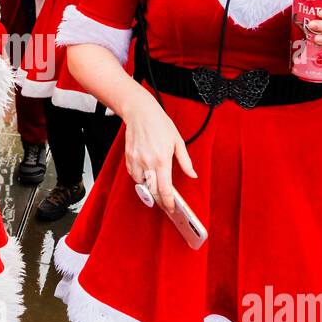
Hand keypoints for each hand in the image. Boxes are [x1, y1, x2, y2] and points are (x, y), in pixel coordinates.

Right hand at [120, 90, 196, 214]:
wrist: (141, 113)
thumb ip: (185, 161)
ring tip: (155, 187)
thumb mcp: (178, 141)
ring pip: (141, 185)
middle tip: (165, 204)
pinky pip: (133, 175)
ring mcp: (137, 161)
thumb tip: (193, 174)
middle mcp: (148, 162)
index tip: (172, 208)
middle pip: (152, 191)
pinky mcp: (129, 158)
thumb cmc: (160, 124)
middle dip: (159, 201)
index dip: (168, 202)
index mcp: (162, 160)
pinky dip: (139, 179)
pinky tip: (146, 176)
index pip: (165, 189)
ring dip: (148, 189)